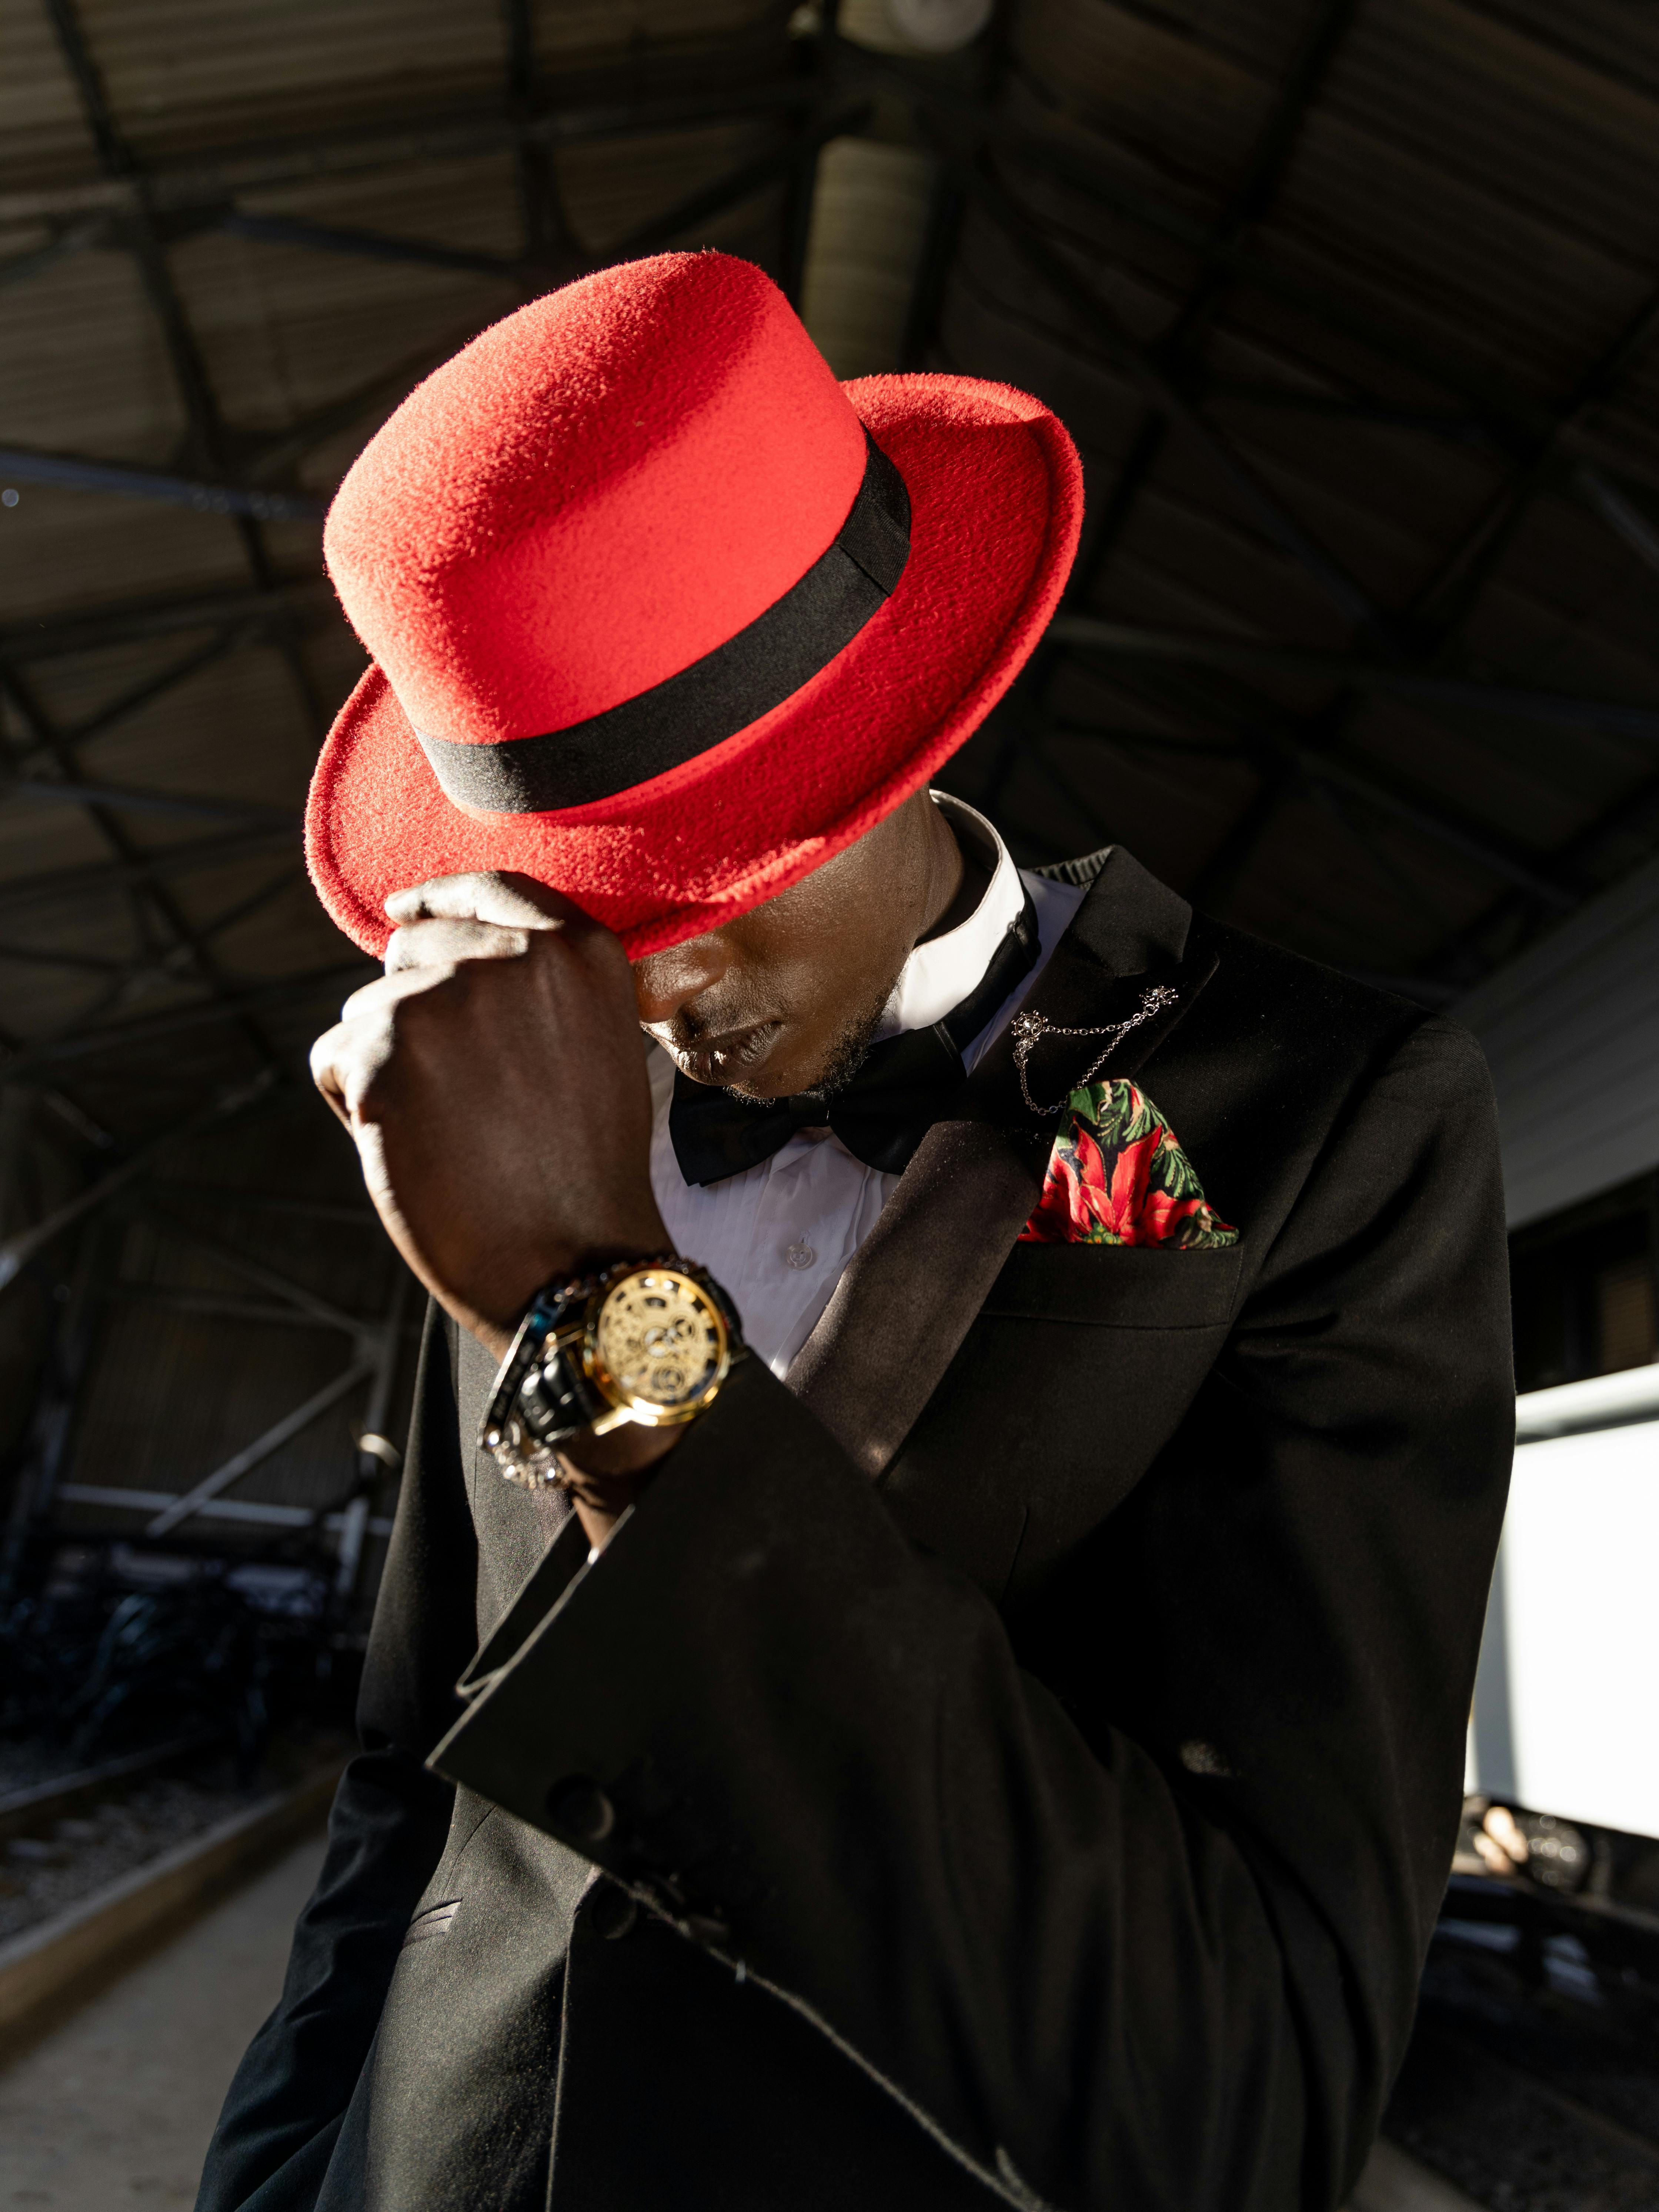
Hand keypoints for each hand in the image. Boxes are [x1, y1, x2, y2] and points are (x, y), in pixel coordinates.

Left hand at [310, 871, 667, 1356]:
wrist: (573, 1262)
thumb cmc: (581, 1171)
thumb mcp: (593, 1045)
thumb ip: (537, 985)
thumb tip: (439, 947)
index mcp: (578, 952)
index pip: (486, 889)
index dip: (437, 902)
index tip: (402, 912)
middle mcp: (513, 958)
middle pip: (413, 950)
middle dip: (417, 1009)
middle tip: (464, 1096)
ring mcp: (445, 1001)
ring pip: (367, 1009)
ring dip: (386, 1065)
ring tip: (448, 1132)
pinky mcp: (383, 1053)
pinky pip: (335, 1058)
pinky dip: (356, 1104)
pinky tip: (410, 1147)